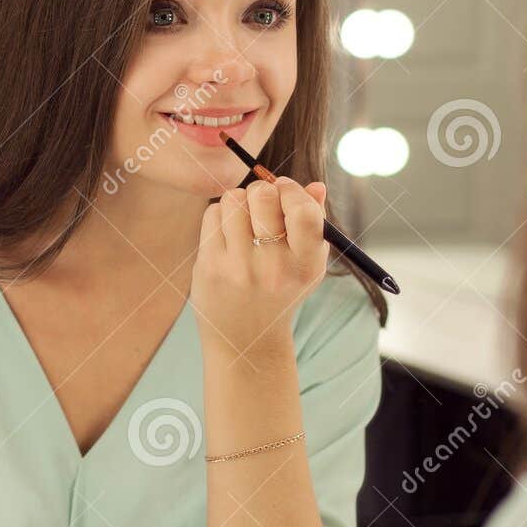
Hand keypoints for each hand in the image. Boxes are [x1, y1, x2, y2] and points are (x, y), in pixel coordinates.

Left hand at [192, 175, 329, 358]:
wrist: (246, 340)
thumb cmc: (280, 292)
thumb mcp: (306, 265)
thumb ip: (315, 223)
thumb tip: (315, 185)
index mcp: (305, 265)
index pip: (304, 212)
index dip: (292, 190)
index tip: (285, 191)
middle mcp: (274, 268)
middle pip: (263, 196)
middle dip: (262, 190)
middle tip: (262, 202)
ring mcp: (239, 268)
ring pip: (233, 200)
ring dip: (238, 202)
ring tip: (243, 221)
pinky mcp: (210, 266)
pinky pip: (212, 214)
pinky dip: (220, 216)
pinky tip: (227, 236)